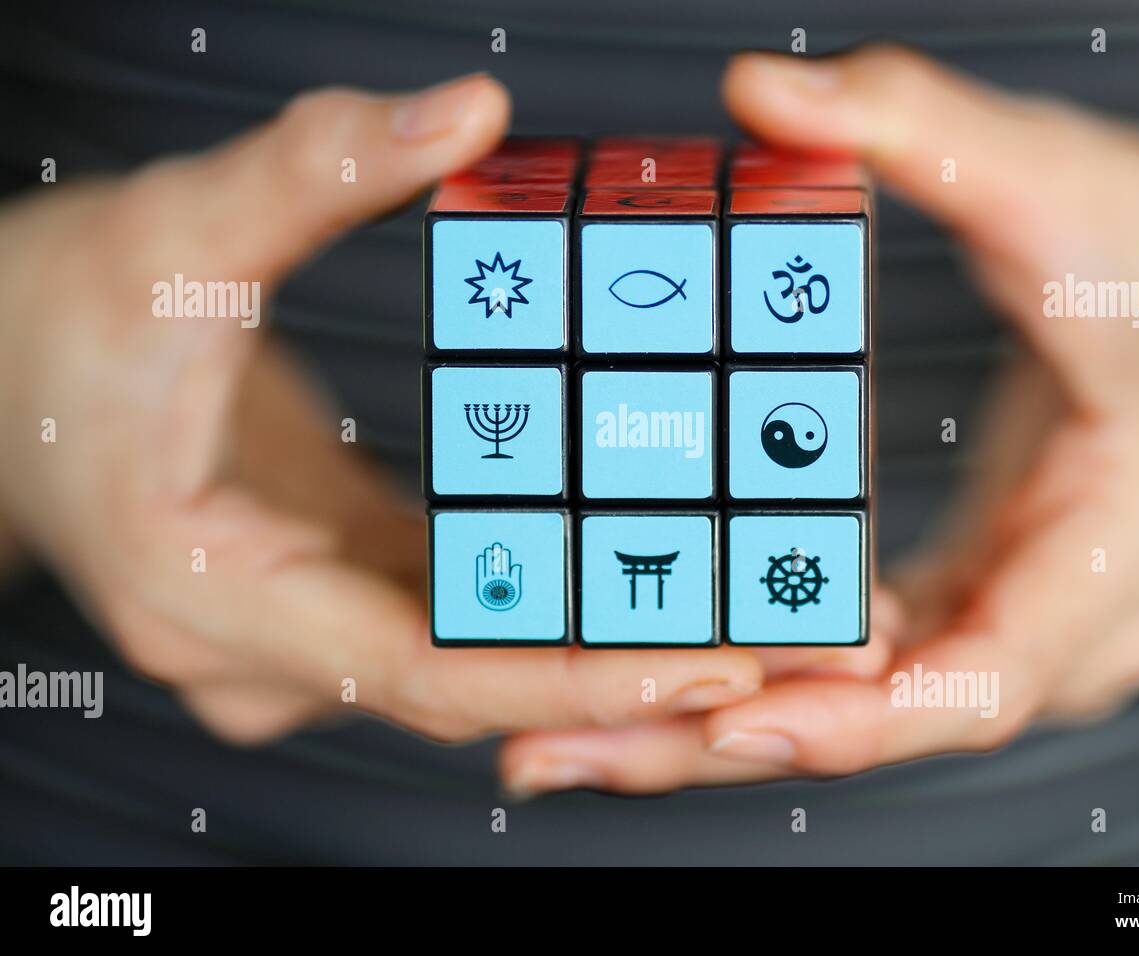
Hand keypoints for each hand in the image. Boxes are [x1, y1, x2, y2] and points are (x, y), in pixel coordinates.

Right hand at [0, 73, 770, 745]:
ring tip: (755, 619)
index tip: (704, 662)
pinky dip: (556, 612)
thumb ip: (315, 169)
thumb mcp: (174, 229)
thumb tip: (464, 113)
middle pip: (471, 687)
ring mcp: (297, 635)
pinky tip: (656, 576)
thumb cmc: (58, 314)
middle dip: (627, 675)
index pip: (417, 665)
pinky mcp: (333, 597)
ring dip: (609, 652)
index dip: (567, 674)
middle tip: (784, 646)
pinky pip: (460, 626)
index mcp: (205, 588)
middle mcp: (258, 647)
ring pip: (474, 670)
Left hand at [500, 45, 1138, 792]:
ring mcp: (1021, 623)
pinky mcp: (975, 600)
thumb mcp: (1064, 181)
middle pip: (887, 718)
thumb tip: (766, 91)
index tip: (728, 721)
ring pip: (863, 710)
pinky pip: (863, 664)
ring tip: (563, 737)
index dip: (855, 715)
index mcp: (1119, 537)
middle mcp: (1070, 618)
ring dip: (715, 725)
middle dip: (722, 740)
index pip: (983, 674)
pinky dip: (764, 671)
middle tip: (560, 753)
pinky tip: (654, 665)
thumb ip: (922, 126)